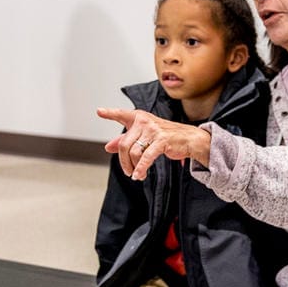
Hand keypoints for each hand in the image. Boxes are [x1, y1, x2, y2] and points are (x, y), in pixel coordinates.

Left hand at [97, 107, 212, 180]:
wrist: (188, 139)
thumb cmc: (165, 136)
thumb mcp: (144, 136)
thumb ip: (125, 140)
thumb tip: (108, 147)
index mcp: (139, 118)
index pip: (122, 114)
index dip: (110, 113)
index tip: (99, 111)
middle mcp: (144, 121)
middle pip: (124, 145)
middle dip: (124, 162)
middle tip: (127, 171)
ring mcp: (153, 130)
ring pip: (133, 152)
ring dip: (133, 167)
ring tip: (136, 173)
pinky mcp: (161, 140)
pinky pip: (145, 157)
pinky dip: (141, 169)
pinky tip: (140, 175)